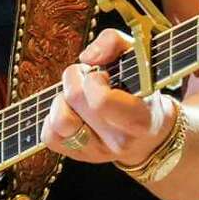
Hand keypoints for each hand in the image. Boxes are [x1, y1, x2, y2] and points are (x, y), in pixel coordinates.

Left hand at [40, 28, 176, 167]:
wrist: (149, 133)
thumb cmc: (142, 90)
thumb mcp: (139, 58)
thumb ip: (114, 42)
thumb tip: (87, 57)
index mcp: (140, 119)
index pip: (101, 101)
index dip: (94, 79)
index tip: (103, 75)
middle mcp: (119, 141)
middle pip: (75, 99)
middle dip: (76, 77)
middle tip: (89, 77)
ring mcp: (97, 153)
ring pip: (59, 121)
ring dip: (62, 99)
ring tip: (78, 95)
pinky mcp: (78, 156)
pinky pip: (48, 136)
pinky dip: (53, 117)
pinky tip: (71, 110)